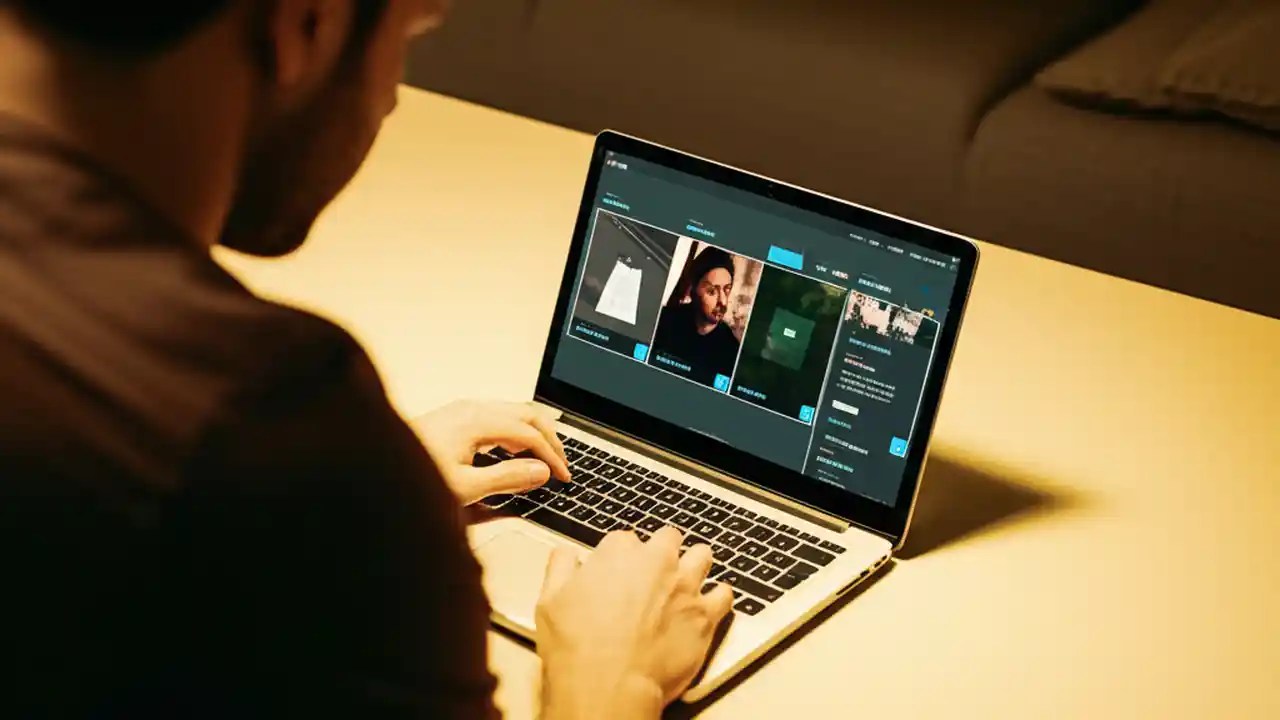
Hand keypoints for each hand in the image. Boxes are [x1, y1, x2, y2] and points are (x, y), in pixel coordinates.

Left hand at [410, 399, 570, 506]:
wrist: (374, 468)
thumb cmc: (412, 480)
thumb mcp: (464, 487)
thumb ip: (507, 478)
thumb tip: (540, 472)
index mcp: (477, 421)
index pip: (529, 433)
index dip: (551, 455)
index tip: (562, 476)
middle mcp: (472, 409)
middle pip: (526, 414)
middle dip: (549, 439)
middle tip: (562, 465)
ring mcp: (462, 411)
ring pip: (513, 413)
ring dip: (534, 434)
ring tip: (545, 459)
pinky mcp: (454, 418)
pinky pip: (498, 417)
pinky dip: (516, 433)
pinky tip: (515, 452)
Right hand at [536, 528, 734, 717]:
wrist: (607, 685)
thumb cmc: (578, 647)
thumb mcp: (550, 600)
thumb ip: (560, 568)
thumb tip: (565, 554)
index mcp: (619, 552)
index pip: (624, 540)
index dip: (620, 559)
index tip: (616, 574)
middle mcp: (656, 561)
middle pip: (667, 539)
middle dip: (662, 552)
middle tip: (652, 575)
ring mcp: (685, 586)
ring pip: (701, 556)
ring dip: (694, 565)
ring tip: (685, 581)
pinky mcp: (705, 615)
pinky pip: (724, 595)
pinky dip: (718, 598)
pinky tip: (710, 605)